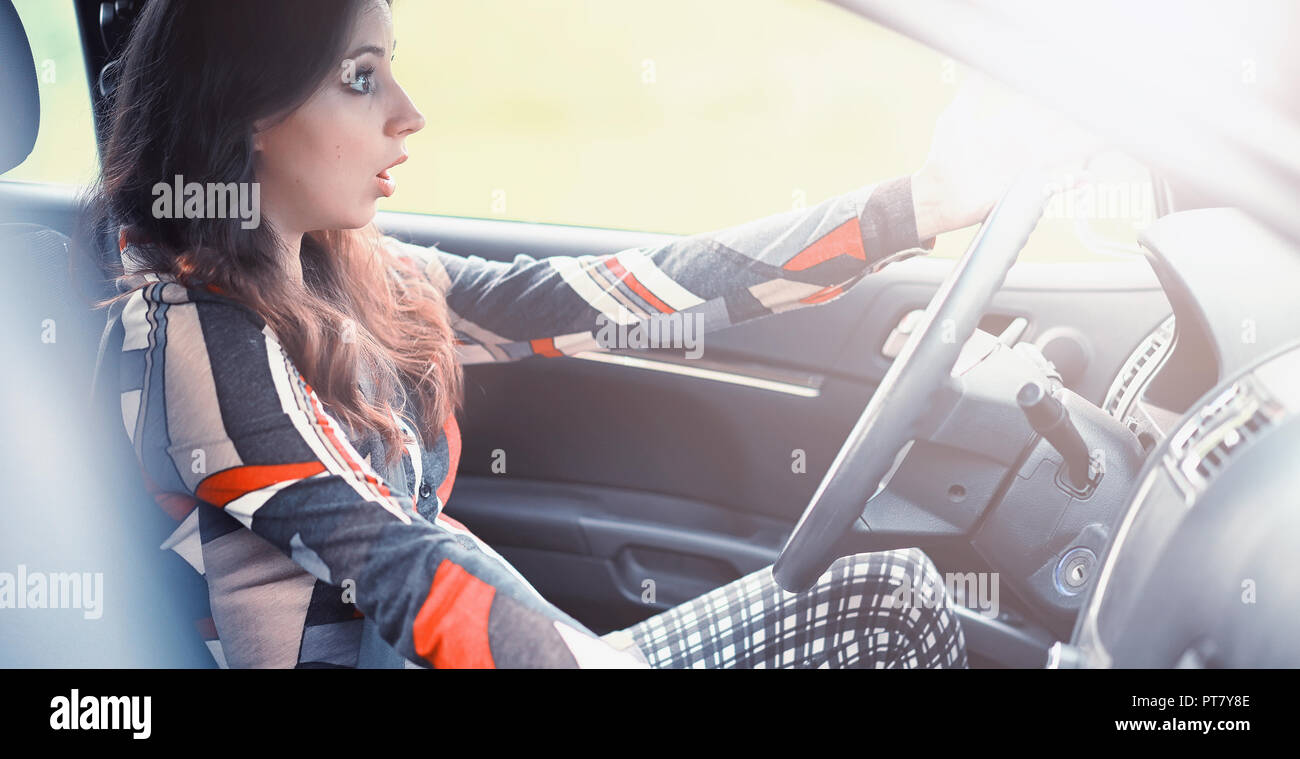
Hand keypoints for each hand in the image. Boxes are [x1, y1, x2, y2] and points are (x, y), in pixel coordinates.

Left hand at [911, 75, 1102, 240]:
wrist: (937, 193)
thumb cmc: (944, 158)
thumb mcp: (956, 118)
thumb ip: (971, 93)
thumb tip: (978, 67)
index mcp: (1010, 129)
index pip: (1041, 106)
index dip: (1058, 94)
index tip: (1077, 83)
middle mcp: (1024, 147)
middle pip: (1062, 127)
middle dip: (1084, 116)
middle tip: (1108, 104)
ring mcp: (1027, 168)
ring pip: (1067, 152)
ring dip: (1090, 145)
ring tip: (1114, 136)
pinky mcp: (1023, 188)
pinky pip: (1053, 186)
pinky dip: (1071, 184)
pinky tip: (1087, 179)